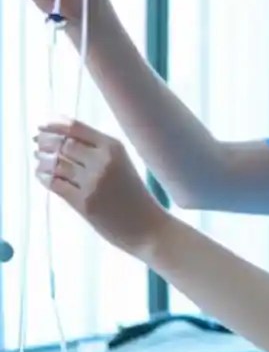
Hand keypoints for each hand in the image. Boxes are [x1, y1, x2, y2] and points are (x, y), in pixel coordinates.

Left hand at [34, 120, 171, 257]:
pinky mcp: (83, 203)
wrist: (147, 226)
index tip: (41, 125)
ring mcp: (92, 182)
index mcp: (114, 147)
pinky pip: (54, 184)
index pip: (76, 128)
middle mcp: (103, 161)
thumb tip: (61, 138)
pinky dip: (44, 177)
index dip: (54, 124)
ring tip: (39, 158)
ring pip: (55, 164)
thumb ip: (97, 150)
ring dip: (42, 159)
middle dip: (44, 141)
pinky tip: (43, 175)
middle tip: (37, 142)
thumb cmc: (133, 194)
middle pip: (62, 144)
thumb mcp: (122, 164)